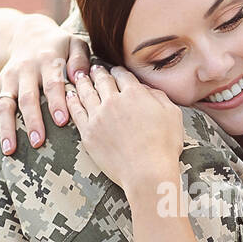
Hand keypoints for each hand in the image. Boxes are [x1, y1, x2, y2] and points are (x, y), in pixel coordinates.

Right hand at [0, 14, 90, 154]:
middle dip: (32, 120)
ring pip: (5, 105)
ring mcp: (8, 80)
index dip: (56, 101)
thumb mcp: (74, 44)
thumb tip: (79, 77)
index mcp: (47, 61)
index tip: (61, 121)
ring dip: (6, 128)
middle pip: (27, 97)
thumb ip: (80, 59)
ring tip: (10, 150)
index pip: (52, 83)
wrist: (29, 34)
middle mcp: (25, 70)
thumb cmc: (59, 46)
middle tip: (38, 142)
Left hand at [66, 65, 183, 191]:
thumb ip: (159, 97)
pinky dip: (71, 101)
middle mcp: (113, 100)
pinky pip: (76, 111)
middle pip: (102, 80)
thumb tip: (147, 89)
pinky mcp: (88, 133)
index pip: (122, 75)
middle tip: (94, 68)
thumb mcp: (173, 115)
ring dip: (82, 82)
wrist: (147, 173)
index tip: (115, 71)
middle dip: (98, 72)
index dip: (118, 71)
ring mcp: (98, 116)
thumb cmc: (164, 147)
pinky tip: (69, 96)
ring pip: (86, 92)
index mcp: (135, 93)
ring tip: (80, 76)